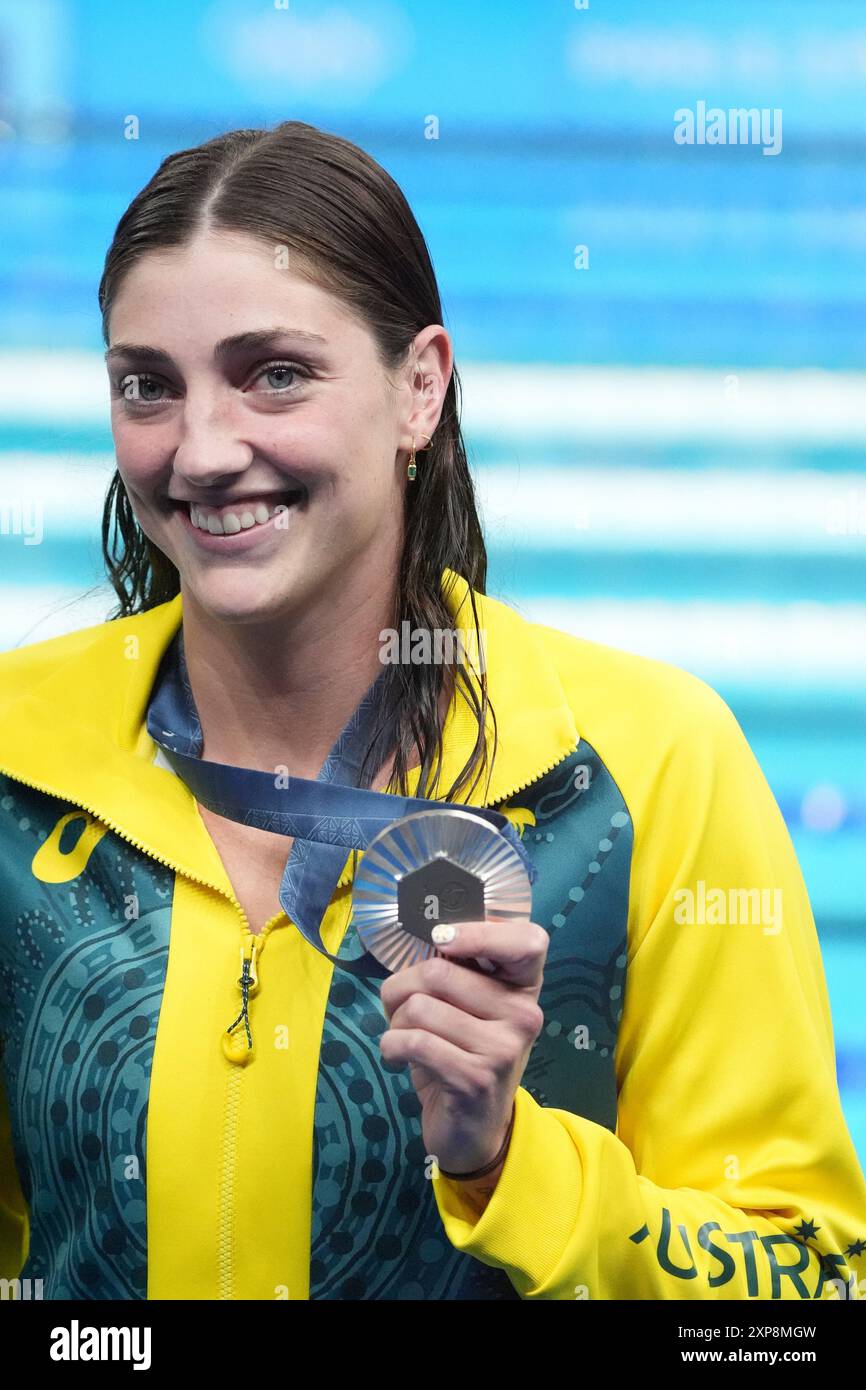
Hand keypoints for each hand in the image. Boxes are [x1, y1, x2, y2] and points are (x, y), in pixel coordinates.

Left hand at [378, 919, 547, 1186]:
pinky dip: (391, 1046)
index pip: (529, 941)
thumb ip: (457, 969)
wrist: (473, 1128)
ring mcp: (503, 1047)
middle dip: (402, 989)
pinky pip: (412, 1041)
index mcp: (524, 987)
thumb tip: (424, 934)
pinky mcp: (475, 1077)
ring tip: (406, 1038)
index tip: (442, 941)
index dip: (480, 932)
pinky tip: (398, 1057)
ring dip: (395, 1021)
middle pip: (439, 972)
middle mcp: (523, 1013)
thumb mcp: (468, 1007)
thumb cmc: (462, 1052)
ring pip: (418, 1006)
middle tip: (403, 1010)